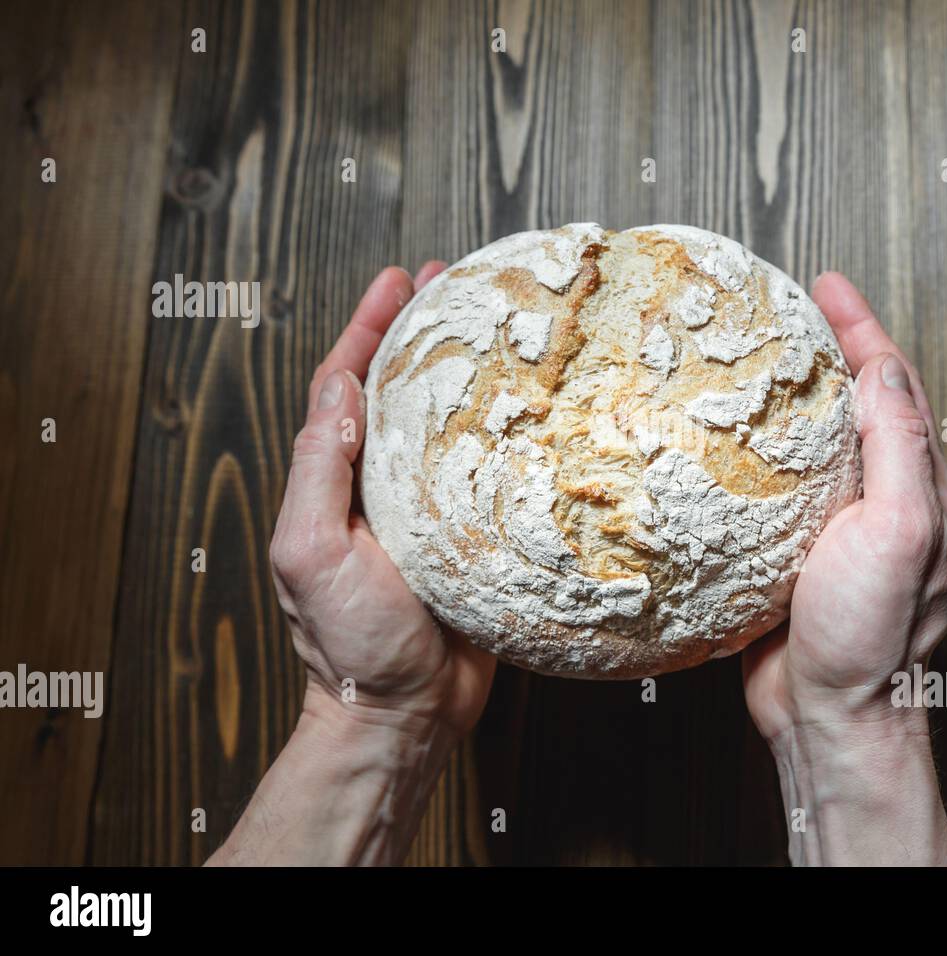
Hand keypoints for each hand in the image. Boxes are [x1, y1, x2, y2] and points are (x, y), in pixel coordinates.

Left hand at [269, 263, 495, 738]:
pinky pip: (495, 475)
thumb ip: (320, 473)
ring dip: (470, 373)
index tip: (398, 281)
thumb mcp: (312, 552)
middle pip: (402, 391)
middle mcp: (384, 487)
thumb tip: (341, 391)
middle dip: (422, 332)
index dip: (368, 328)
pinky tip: (539, 410)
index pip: (347, 385)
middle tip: (456, 283)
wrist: (407, 714)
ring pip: (451, 426)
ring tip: (502, 327)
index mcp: (339, 482)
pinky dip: (511, 436)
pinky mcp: (479, 538)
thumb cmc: (351, 644)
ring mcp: (433, 510)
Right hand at [742, 272, 946, 864]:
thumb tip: (883, 369)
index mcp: (918, 485)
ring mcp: (839, 525)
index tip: (826, 284)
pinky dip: (757, 447)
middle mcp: (884, 498)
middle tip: (788, 304)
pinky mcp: (794, 551)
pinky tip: (725, 439)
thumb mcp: (901, 530)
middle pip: (858, 400)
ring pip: (816, 439)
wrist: (831, 715)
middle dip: (830, 345)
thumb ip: (899, 447)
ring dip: (792, 391)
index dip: (862, 327)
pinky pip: (776, 484)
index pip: (893, 383)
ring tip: (754, 353)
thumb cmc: (873, 634)